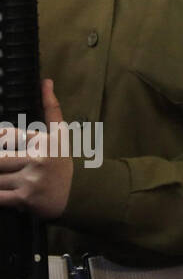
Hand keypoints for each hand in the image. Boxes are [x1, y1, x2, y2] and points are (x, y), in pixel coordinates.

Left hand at [0, 80, 73, 218]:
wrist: (80, 192)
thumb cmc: (63, 161)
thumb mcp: (60, 134)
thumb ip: (51, 108)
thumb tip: (46, 80)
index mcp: (44, 141)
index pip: (7, 136)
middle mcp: (38, 159)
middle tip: (2, 161)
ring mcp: (32, 179)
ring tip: (6, 177)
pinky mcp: (26, 198)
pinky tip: (4, 192)